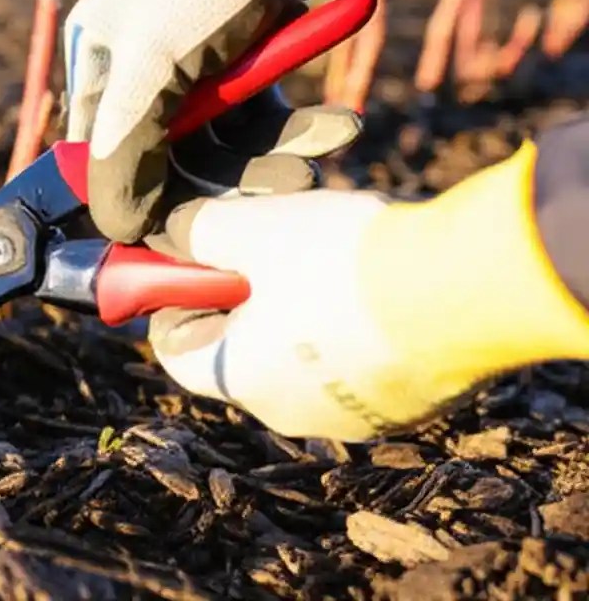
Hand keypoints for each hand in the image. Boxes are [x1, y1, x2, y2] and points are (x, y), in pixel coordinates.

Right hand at [63, 0, 368, 242]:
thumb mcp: (153, 71)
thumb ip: (125, 153)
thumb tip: (116, 227)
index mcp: (98, 73)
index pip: (108, 163)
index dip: (149, 203)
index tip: (198, 232)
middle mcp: (138, 76)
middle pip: (176, 162)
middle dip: (236, 178)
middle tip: (291, 186)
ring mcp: (191, 72)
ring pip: (227, 145)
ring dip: (277, 153)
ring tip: (329, 146)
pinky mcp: (240, 64)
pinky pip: (261, 115)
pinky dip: (296, 123)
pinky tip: (338, 123)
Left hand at [147, 132, 588, 441]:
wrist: (466, 290)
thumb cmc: (341, 260)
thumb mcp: (252, 228)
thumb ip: (199, 231)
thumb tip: (177, 232)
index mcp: (240, 379)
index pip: (177, 350)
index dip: (177, 299)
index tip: (196, 260)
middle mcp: (289, 412)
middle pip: (244, 349)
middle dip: (249, 295)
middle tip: (269, 245)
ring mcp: (353, 414)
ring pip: (305, 354)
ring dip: (304, 306)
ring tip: (330, 253)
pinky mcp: (405, 405)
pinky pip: (362, 362)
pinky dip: (357, 323)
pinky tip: (380, 279)